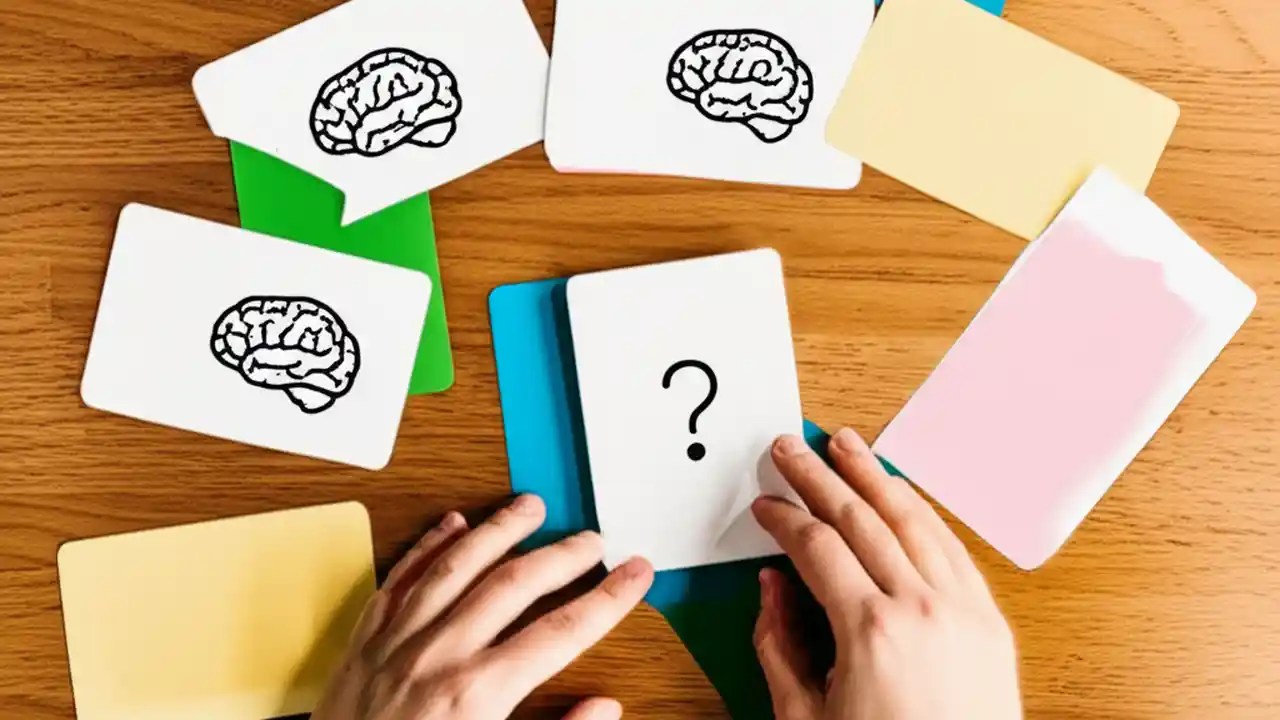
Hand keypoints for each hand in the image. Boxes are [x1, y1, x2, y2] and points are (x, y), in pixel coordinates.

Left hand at [314, 494, 654, 719]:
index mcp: (477, 696)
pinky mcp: (363, 645)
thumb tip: (603, 709)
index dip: (606, 600)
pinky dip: (426, 547)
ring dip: (497, 530)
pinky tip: (450, 524)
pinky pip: (399, 579)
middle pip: (514, 585)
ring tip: (529, 507)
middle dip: (561, 556)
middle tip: (593, 541)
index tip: (634, 575)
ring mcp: (396, 645)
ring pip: (455, 566)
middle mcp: (437, 658)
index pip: (560, 633)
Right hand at [752, 428, 1021, 719]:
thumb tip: (771, 589)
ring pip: (914, 518)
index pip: (818, 545)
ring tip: (848, 445)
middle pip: (862, 516)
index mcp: (871, 630)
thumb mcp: (807, 718)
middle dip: (820, 476)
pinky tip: (903, 496)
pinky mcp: (990, 623)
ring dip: (875, 475)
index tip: (765, 505)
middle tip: (791, 448)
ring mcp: (964, 611)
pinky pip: (953, 547)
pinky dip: (923, 513)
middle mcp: (922, 607)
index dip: (784, 517)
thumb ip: (779, 646)